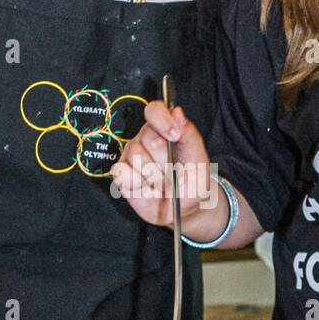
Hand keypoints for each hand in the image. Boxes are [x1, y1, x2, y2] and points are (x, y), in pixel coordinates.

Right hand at [111, 100, 225, 239]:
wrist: (182, 209)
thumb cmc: (191, 181)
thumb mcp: (198, 158)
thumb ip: (188, 134)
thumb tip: (177, 112)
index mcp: (163, 128)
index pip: (154, 110)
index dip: (162, 120)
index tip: (175, 136)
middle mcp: (144, 138)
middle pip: (148, 138)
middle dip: (164, 159)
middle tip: (173, 171)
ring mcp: (130, 155)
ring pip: (136, 157)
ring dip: (154, 176)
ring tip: (162, 182)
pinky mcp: (120, 173)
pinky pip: (122, 172)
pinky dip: (137, 184)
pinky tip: (147, 188)